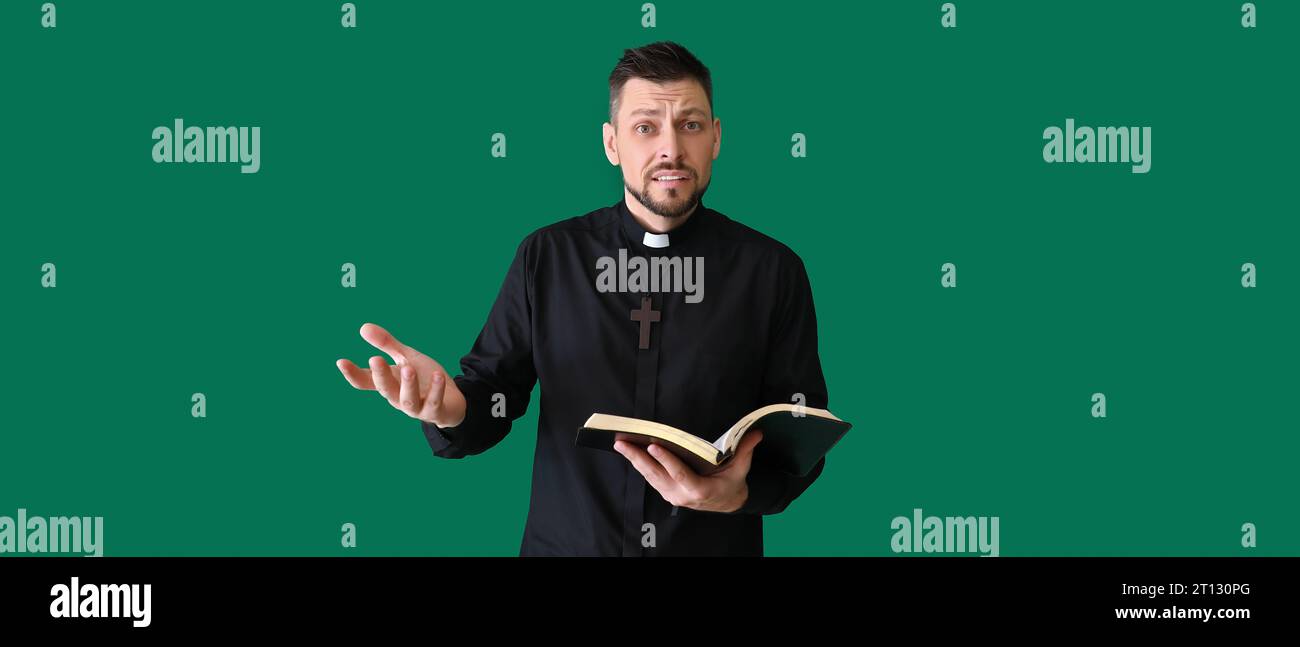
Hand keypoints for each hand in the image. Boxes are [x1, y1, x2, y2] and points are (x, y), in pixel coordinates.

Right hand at [336, 322, 467, 427]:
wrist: (451, 401)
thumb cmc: (423, 378)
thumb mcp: (406, 357)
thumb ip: (387, 344)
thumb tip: (363, 327)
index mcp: (389, 384)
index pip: (365, 382)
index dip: (353, 374)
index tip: (341, 361)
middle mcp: (399, 398)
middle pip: (385, 390)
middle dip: (380, 376)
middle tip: (375, 359)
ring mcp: (417, 408)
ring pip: (408, 400)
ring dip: (408, 385)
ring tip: (408, 369)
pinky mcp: (436, 412)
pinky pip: (435, 402)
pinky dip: (436, 390)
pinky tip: (438, 375)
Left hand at [614, 430, 763, 512]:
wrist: (727, 502)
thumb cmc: (732, 482)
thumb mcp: (741, 467)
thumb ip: (745, 449)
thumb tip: (756, 432)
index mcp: (700, 490)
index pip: (680, 474)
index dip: (666, 461)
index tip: (654, 446)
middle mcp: (682, 495)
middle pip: (656, 475)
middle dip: (638, 457)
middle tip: (623, 443)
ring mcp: (672, 495)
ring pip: (649, 477)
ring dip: (634, 460)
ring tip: (621, 444)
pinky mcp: (667, 492)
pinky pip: (650, 478)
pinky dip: (639, 465)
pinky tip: (630, 452)